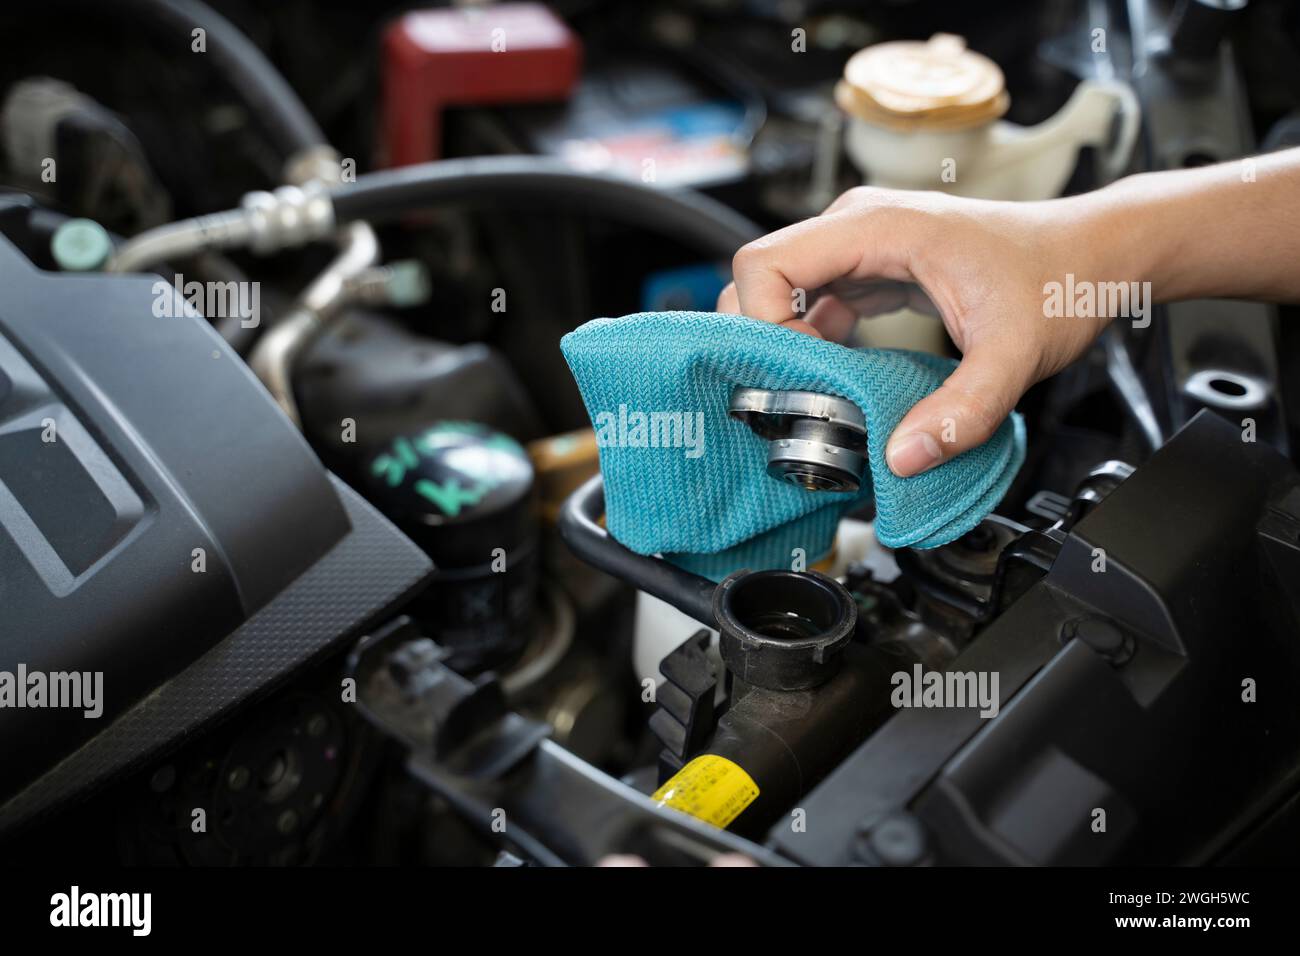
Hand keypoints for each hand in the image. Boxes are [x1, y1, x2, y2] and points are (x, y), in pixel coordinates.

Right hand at [716, 186, 1114, 476]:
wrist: (1090, 256)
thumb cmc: (1058, 278)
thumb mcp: (1015, 354)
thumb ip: (963, 409)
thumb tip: (905, 456)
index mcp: (878, 226)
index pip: (765, 263)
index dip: (762, 323)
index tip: (795, 374)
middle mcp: (858, 227)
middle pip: (761, 276)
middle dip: (763, 338)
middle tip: (792, 392)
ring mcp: (861, 247)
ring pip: (781, 291)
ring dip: (785, 344)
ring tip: (812, 392)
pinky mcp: (871, 270)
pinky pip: (812, 303)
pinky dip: (809, 343)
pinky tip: (835, 378)